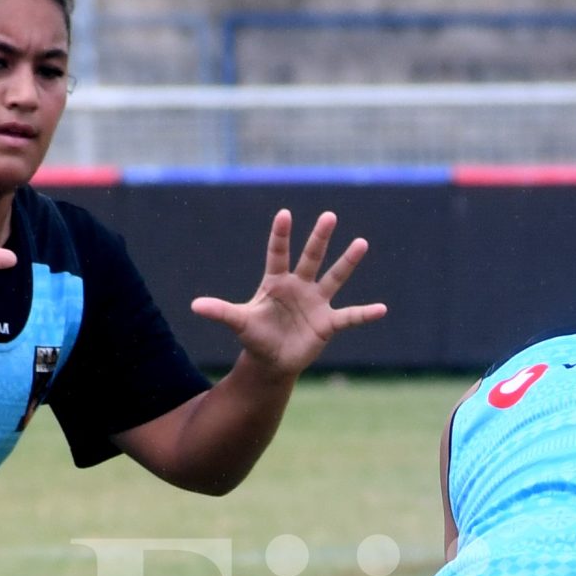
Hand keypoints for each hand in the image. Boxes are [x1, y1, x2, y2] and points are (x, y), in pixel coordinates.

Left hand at [190, 210, 386, 378]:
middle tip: (329, 215)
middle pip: (311, 257)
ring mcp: (316, 302)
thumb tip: (194, 306)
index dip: (280, 235)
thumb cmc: (255, 336)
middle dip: (319, 238)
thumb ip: (220, 312)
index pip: (278, 253)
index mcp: (276, 282)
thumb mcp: (238, 323)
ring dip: (347, 262)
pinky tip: (382, 309)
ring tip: (361, 242)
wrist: (271, 361)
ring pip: (334, 278)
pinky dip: (365, 314)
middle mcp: (299, 286)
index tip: (284, 214)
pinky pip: (349, 316)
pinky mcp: (328, 323)